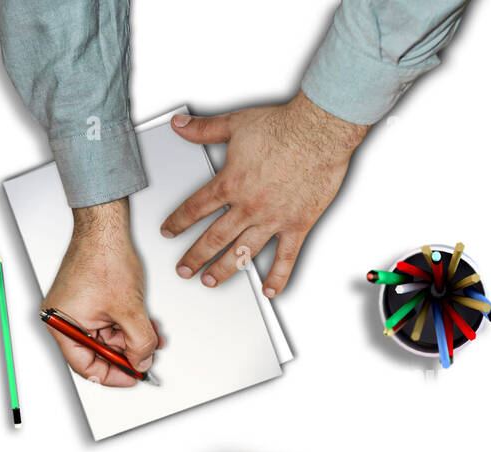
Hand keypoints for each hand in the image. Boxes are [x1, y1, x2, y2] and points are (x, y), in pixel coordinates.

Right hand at [43, 199, 162, 385]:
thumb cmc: (103, 256)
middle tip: (145, 357)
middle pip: (96, 351)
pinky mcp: (86, 299)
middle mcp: (63, 318)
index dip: (112, 375)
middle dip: (125, 353)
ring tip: (150, 335)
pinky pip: (106, 320)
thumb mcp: (128, 309)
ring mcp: (75, 308)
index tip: (131, 377)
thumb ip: (139, 342)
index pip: (85, 365)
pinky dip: (125, 324)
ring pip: (105, 336)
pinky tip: (143, 323)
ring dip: (130, 337)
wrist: (105, 226)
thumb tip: (142, 360)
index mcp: (62, 324)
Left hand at [161, 92, 368, 295]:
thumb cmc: (285, 126)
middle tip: (184, 269)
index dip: (178, 222)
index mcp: (231, 184)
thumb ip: (204, 129)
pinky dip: (278, 276)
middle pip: (213, 239)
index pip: (194, 209)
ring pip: (242, 253)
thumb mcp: (236, 123)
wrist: (321, 128)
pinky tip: (268, 289)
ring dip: (223, 270)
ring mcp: (272, 219)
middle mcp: (248, 206)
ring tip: (211, 281)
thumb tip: (180, 125)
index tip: (169, 232)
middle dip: (194, 257)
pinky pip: (286, 257)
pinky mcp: (297, 224)